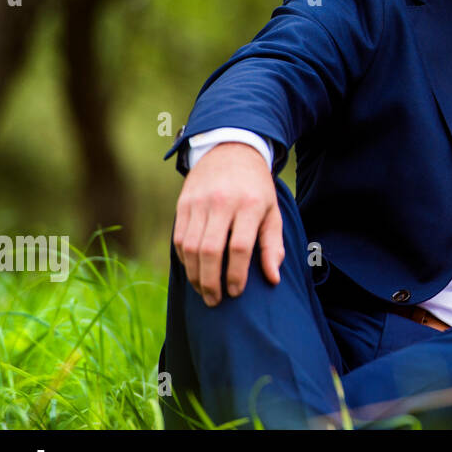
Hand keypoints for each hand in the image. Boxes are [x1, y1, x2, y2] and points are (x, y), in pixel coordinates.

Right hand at [173, 141, 283, 305]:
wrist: (231, 150)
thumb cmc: (256, 188)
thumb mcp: (272, 211)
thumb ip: (273, 245)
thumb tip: (273, 278)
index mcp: (249, 205)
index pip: (239, 247)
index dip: (236, 274)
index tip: (236, 292)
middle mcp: (222, 203)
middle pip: (209, 250)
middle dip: (210, 281)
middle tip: (215, 301)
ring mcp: (199, 202)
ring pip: (189, 247)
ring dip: (194, 274)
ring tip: (203, 291)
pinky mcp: (183, 203)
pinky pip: (178, 237)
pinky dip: (183, 259)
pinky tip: (193, 270)